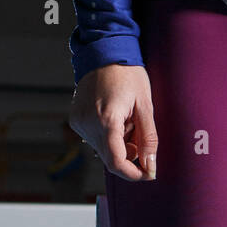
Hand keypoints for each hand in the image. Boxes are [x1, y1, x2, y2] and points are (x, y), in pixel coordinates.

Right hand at [69, 63, 157, 182]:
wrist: (105, 52)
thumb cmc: (128, 74)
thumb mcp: (145, 104)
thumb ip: (148, 137)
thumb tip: (150, 165)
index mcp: (107, 120)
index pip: (116, 162)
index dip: (133, 173)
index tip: (147, 173)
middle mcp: (88, 124)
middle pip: (110, 157)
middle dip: (130, 155)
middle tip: (141, 134)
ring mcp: (79, 122)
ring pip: (103, 148)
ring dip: (119, 143)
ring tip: (128, 118)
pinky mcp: (75, 119)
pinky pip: (95, 137)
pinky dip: (109, 134)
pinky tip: (116, 115)